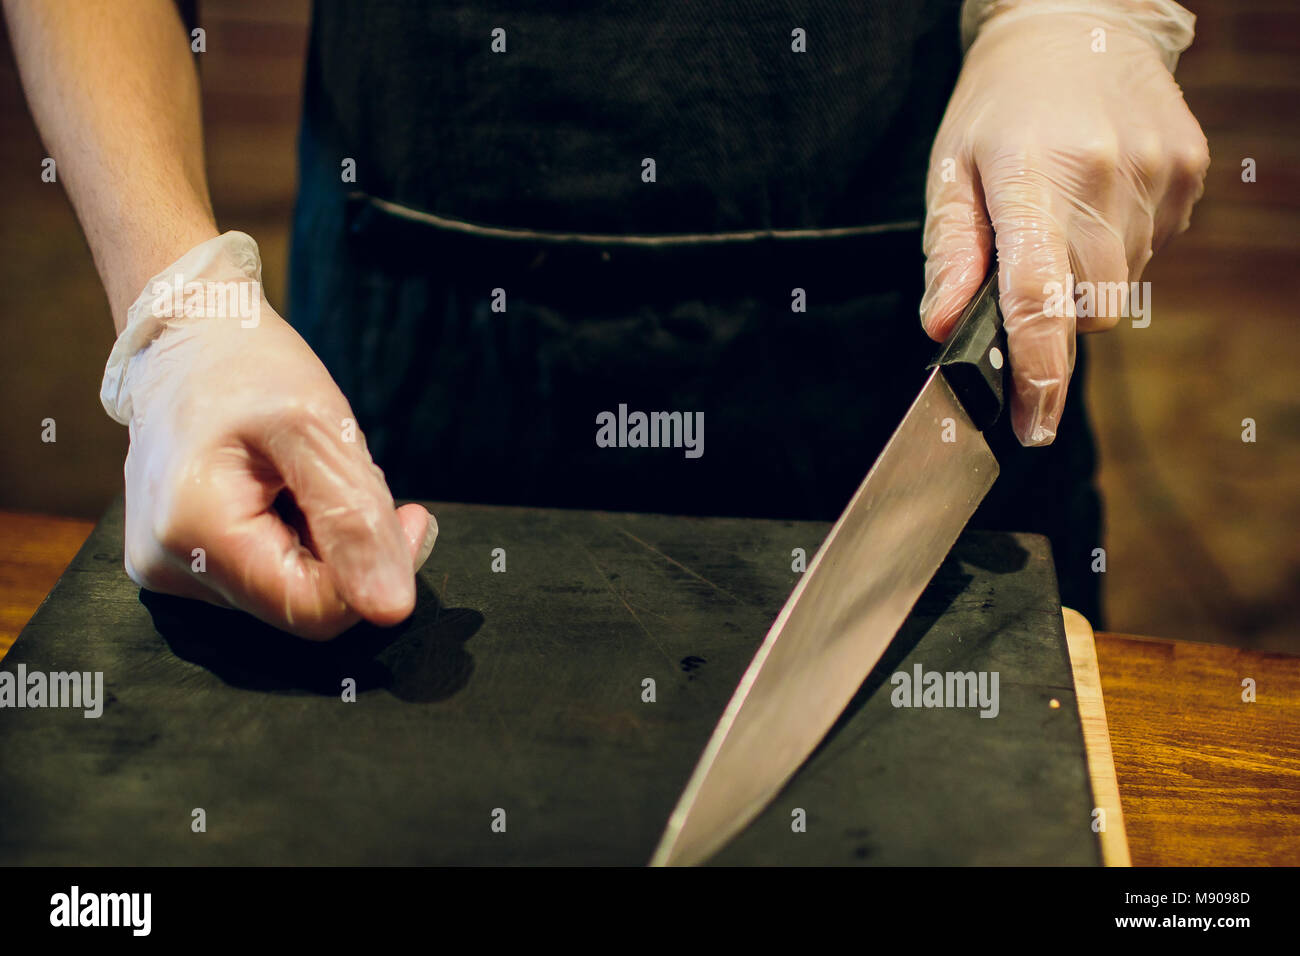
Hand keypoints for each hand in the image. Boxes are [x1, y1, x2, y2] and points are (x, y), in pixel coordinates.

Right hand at [118, 296, 434, 639]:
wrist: (187, 336)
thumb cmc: (248, 367)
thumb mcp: (315, 428)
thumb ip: (354, 522)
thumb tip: (391, 610)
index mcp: (191, 537)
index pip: (313, 611)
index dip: (376, 574)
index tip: (408, 514)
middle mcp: (166, 568)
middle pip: (301, 601)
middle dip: (347, 548)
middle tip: (351, 476)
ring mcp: (167, 567)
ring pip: (288, 587)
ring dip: (323, 538)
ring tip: (307, 473)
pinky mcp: (179, 560)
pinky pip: (265, 571)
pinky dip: (297, 535)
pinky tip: (285, 488)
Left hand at [919, 8, 1208, 444]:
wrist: (1080, 25)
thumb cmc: (1000, 104)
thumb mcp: (951, 169)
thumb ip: (949, 252)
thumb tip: (941, 327)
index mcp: (1032, 177)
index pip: (1039, 297)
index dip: (1038, 374)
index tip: (1033, 426)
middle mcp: (1104, 177)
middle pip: (1089, 309)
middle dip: (1055, 320)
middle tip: (1027, 275)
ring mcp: (1157, 175)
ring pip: (1121, 286)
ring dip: (1086, 280)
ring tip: (1060, 218)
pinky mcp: (1189, 173)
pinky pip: (1151, 250)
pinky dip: (1118, 247)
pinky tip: (1096, 200)